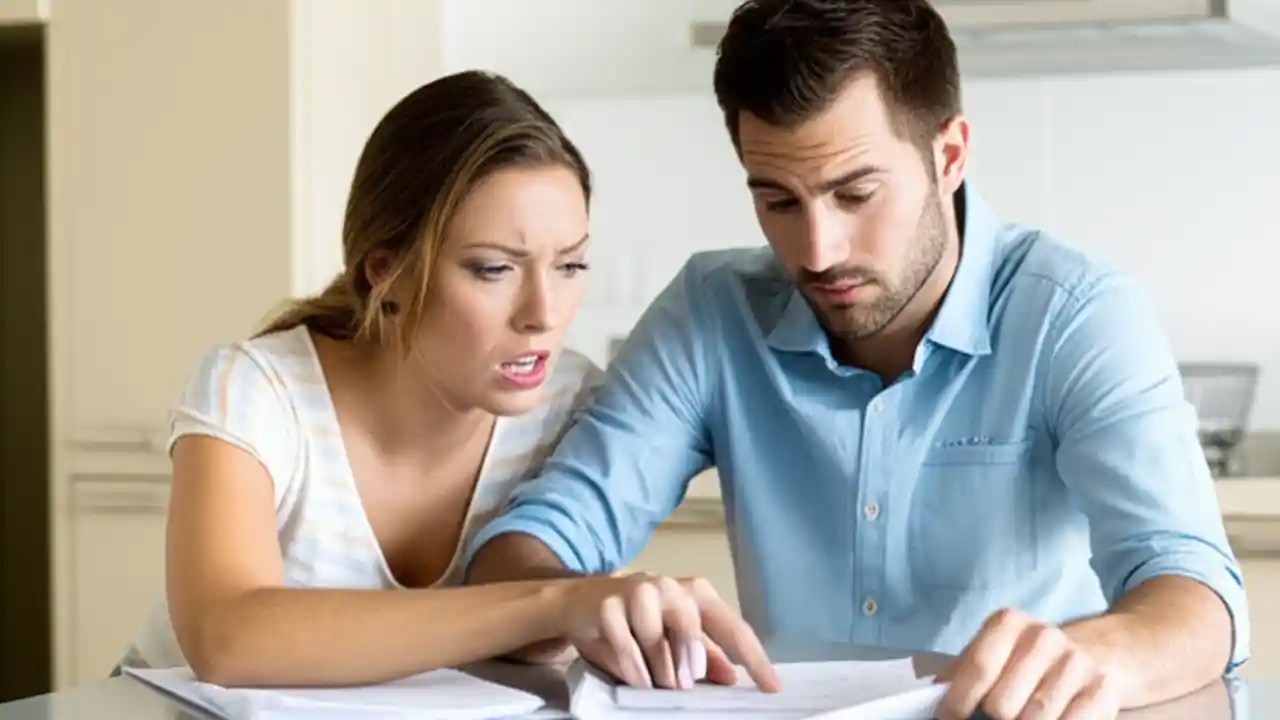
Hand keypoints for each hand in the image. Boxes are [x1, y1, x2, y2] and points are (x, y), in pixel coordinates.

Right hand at [559, 573, 779, 692]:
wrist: (580, 602)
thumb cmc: (636, 622)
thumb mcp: (673, 639)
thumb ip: (704, 653)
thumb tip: (731, 676)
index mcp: (695, 595)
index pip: (731, 625)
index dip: (753, 657)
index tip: (772, 687)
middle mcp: (669, 587)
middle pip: (690, 620)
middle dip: (692, 654)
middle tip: (691, 683)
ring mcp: (636, 592)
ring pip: (653, 634)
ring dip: (659, 666)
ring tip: (660, 685)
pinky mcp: (608, 605)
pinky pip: (624, 642)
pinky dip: (632, 666)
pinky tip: (637, 680)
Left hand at [935, 608, 1123, 719]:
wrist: (1094, 655)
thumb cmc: (1025, 661)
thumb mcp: (991, 655)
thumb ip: (960, 674)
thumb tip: (930, 698)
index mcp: (1009, 623)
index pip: (978, 668)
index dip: (958, 703)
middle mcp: (1044, 636)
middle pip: (1002, 703)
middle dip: (991, 719)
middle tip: (992, 718)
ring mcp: (1075, 662)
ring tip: (1020, 718)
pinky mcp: (1102, 690)